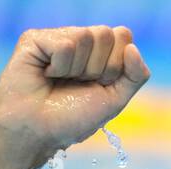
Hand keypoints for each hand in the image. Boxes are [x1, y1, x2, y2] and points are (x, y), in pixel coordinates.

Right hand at [0, 25, 149, 157]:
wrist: (39, 132)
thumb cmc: (72, 119)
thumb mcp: (114, 100)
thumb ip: (135, 75)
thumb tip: (133, 47)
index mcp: (100, 52)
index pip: (123, 36)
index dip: (116, 65)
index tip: (100, 84)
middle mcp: (79, 40)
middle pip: (107, 33)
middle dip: (99, 68)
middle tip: (78, 84)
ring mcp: (57, 37)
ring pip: (86, 36)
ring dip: (78, 69)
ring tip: (60, 81)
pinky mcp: (35, 38)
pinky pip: (65, 44)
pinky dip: (60, 67)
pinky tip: (46, 75)